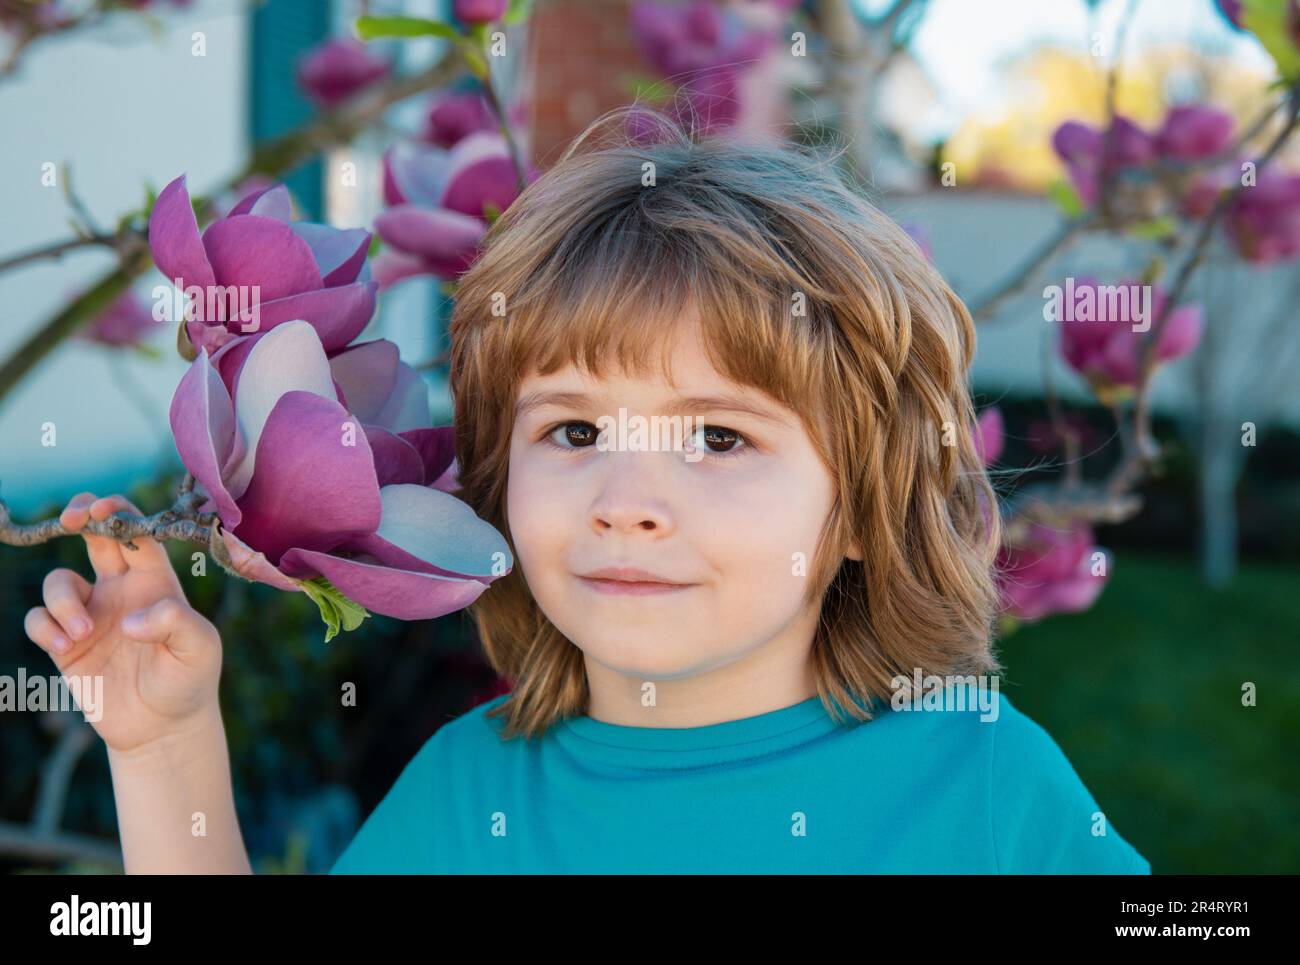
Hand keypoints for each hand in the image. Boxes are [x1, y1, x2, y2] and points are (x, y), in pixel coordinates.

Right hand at [23, 492, 223, 755]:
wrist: (164, 727)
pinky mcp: (66, 645)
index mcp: (155, 581)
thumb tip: (131, 620)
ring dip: (63, 601)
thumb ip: (175, 623)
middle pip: (93, 537)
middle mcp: (120, 590)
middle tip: (70, 518)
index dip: (117, 511)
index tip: (100, 509)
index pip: (135, 532)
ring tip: (83, 634)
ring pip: (59, 582)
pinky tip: (68, 648)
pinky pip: (38, 620)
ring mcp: (91, 615)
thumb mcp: (200, 647)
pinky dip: (46, 627)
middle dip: (78, 516)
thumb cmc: (190, 680)